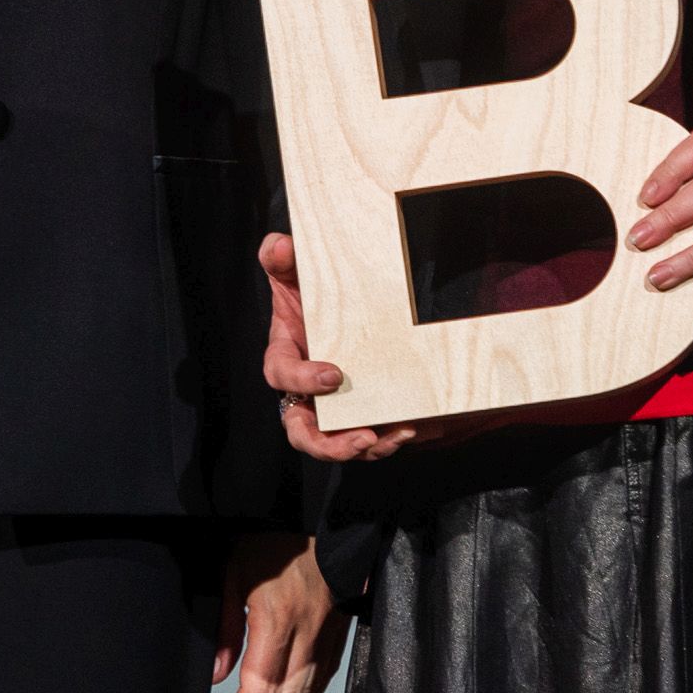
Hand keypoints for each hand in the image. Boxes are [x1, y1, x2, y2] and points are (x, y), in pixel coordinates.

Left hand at [210, 531, 346, 692]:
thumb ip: (227, 627)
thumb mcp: (234, 572)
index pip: (259, 686)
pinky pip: (321, 681)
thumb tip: (219, 676)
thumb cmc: (274, 542)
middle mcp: (305, 635)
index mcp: (276, 619)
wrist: (327, 523)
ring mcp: (325, 637)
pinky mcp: (337, 635)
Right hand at [259, 232, 421, 462]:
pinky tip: (412, 426)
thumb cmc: (313, 290)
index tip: (333, 375)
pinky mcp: (362, 413)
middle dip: (330, 444)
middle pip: (304, 432)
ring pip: (340, 442)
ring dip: (366, 447)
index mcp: (286, 357)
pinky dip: (390, 437)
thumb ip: (280, 256)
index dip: (302, 380)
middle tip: (362, 437)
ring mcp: (334, 408)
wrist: (348, 301)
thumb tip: (280, 245)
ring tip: (396, 436)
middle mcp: (305, 392)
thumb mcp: (295, 269)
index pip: (282, 376)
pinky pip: (371, 437)